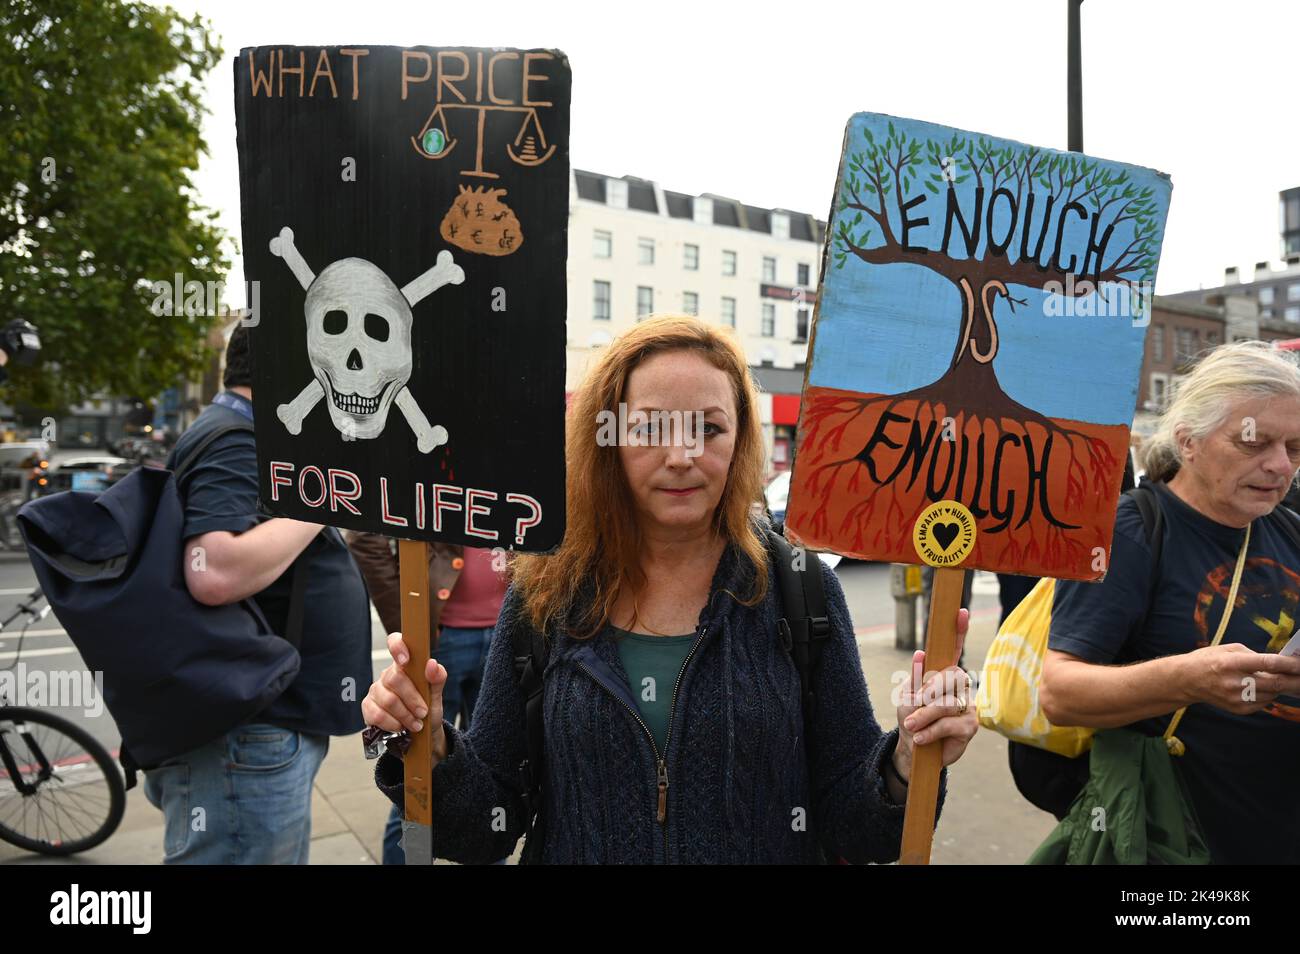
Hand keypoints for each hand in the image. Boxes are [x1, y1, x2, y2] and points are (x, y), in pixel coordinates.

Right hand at [361, 632, 449, 764]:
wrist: (422, 735)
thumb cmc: (428, 710)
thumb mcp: (437, 695)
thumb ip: (437, 678)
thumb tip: (432, 664)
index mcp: (404, 664)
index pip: (395, 643)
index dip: (397, 647)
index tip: (406, 660)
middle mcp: (387, 675)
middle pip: (395, 679)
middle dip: (412, 699)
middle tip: (423, 712)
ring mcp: (375, 691)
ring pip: (388, 700)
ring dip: (405, 715)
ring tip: (415, 724)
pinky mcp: (367, 708)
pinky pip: (377, 715)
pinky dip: (392, 724)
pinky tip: (400, 727)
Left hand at [894, 608, 978, 780]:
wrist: (913, 749)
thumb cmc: (912, 719)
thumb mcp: (907, 697)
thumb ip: (916, 678)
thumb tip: (920, 654)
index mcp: (944, 675)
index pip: (954, 650)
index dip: (958, 631)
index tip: (960, 612)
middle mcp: (959, 687)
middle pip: (952, 676)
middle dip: (931, 690)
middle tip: (915, 703)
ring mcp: (967, 705)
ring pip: (948, 702)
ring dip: (925, 716)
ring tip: (912, 726)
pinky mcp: (970, 726)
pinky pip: (950, 723)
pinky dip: (931, 730)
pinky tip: (921, 737)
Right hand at [1184, 642, 1299, 714]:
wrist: (1187, 680)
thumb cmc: (1208, 660)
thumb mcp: (1228, 649)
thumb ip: (1254, 655)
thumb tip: (1278, 663)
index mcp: (1231, 663)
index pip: (1267, 664)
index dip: (1288, 664)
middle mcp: (1234, 683)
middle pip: (1275, 683)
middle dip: (1294, 680)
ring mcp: (1236, 698)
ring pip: (1272, 694)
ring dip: (1280, 687)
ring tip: (1278, 679)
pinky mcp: (1238, 709)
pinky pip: (1264, 703)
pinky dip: (1268, 695)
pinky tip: (1261, 687)